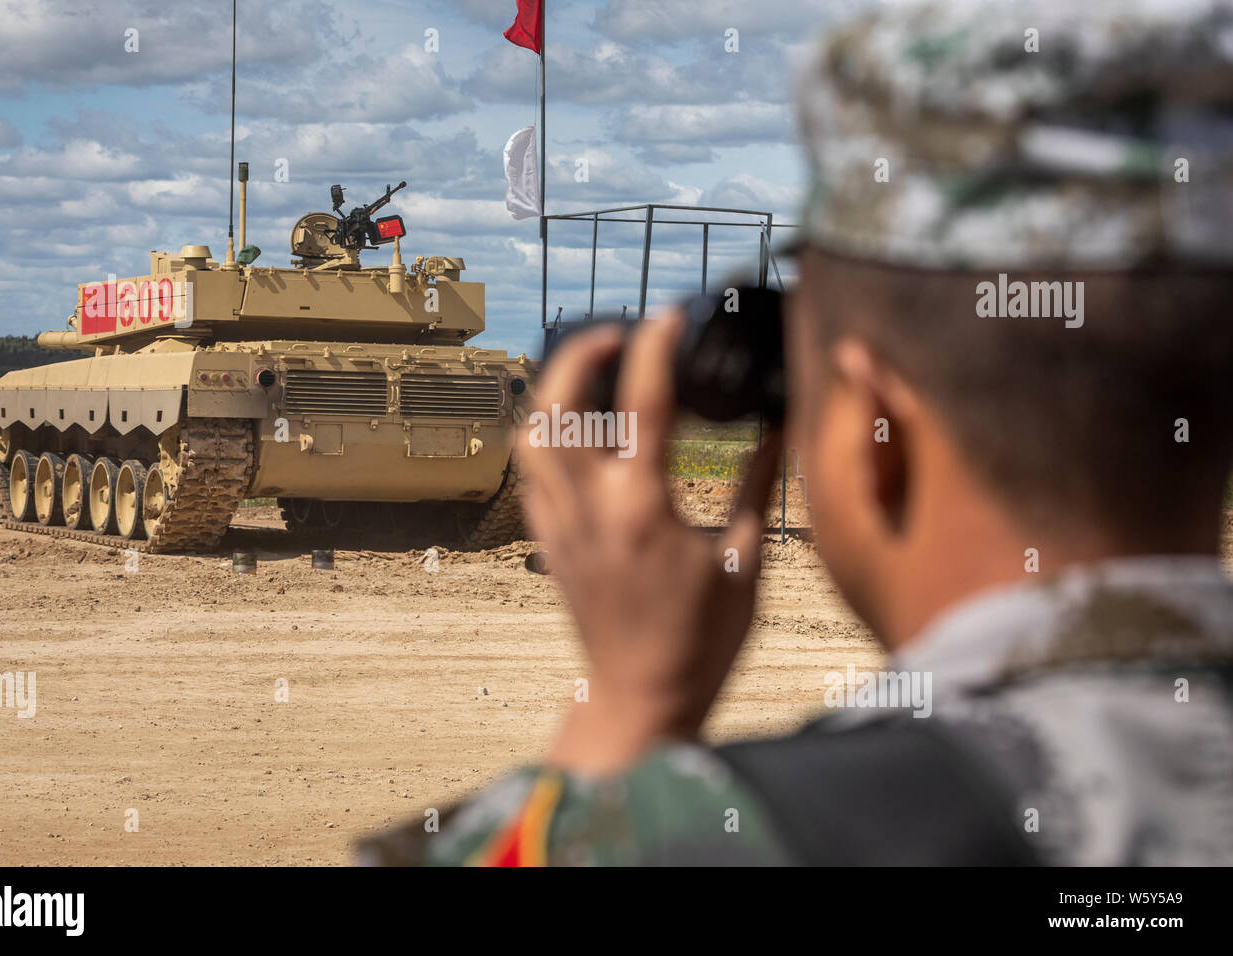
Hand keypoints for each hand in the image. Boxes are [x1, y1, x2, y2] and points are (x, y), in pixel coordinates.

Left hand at [520, 310, 781, 775]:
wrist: (641, 696)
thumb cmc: (701, 638)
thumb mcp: (745, 558)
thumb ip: (757, 485)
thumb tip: (777, 429)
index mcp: (643, 505)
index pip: (642, 400)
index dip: (654, 345)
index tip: (668, 315)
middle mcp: (589, 506)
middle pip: (556, 404)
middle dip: (579, 352)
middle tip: (616, 333)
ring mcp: (559, 523)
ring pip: (529, 435)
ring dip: (552, 389)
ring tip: (591, 370)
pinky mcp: (547, 541)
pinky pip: (530, 472)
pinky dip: (545, 435)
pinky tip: (578, 428)